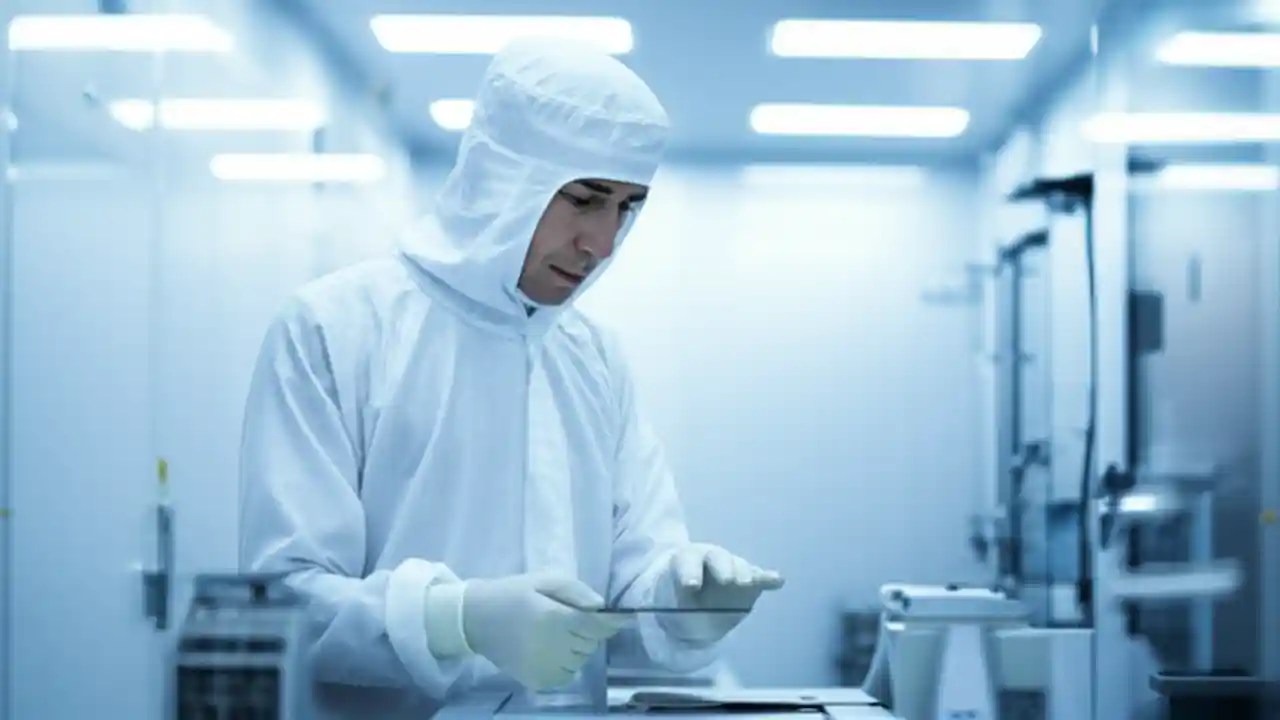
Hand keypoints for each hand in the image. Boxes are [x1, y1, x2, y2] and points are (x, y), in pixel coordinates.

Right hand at [462, 573, 629, 689]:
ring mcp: (544, 668)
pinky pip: (567, 675)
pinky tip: (550, 650)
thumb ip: (576, 591)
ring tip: (556, 634)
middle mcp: (552, 647)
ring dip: (577, 648)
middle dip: (588, 631)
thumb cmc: (512, 594)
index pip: (596, 626)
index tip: (623, 616)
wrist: (474, 619)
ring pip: (581, 660)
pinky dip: (566, 664)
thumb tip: (602, 606)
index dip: (612, 621)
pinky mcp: (538, 681)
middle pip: (591, 643)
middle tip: (569, 618)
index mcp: (554, 618)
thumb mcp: (544, 580)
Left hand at [660, 544, 783, 642]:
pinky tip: (777, 581)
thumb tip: (677, 616)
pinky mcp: (752, 582)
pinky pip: (760, 578)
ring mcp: (733, 568)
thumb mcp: (674, 608)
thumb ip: (679, 607)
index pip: (687, 561)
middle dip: (722, 567)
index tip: (690, 586)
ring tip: (746, 582)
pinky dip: (769, 579)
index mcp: (687, 561)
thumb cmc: (681, 605)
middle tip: (726, 580)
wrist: (698, 611)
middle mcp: (712, 559)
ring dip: (744, 573)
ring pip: (739, 566)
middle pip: (717, 558)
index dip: (689, 572)